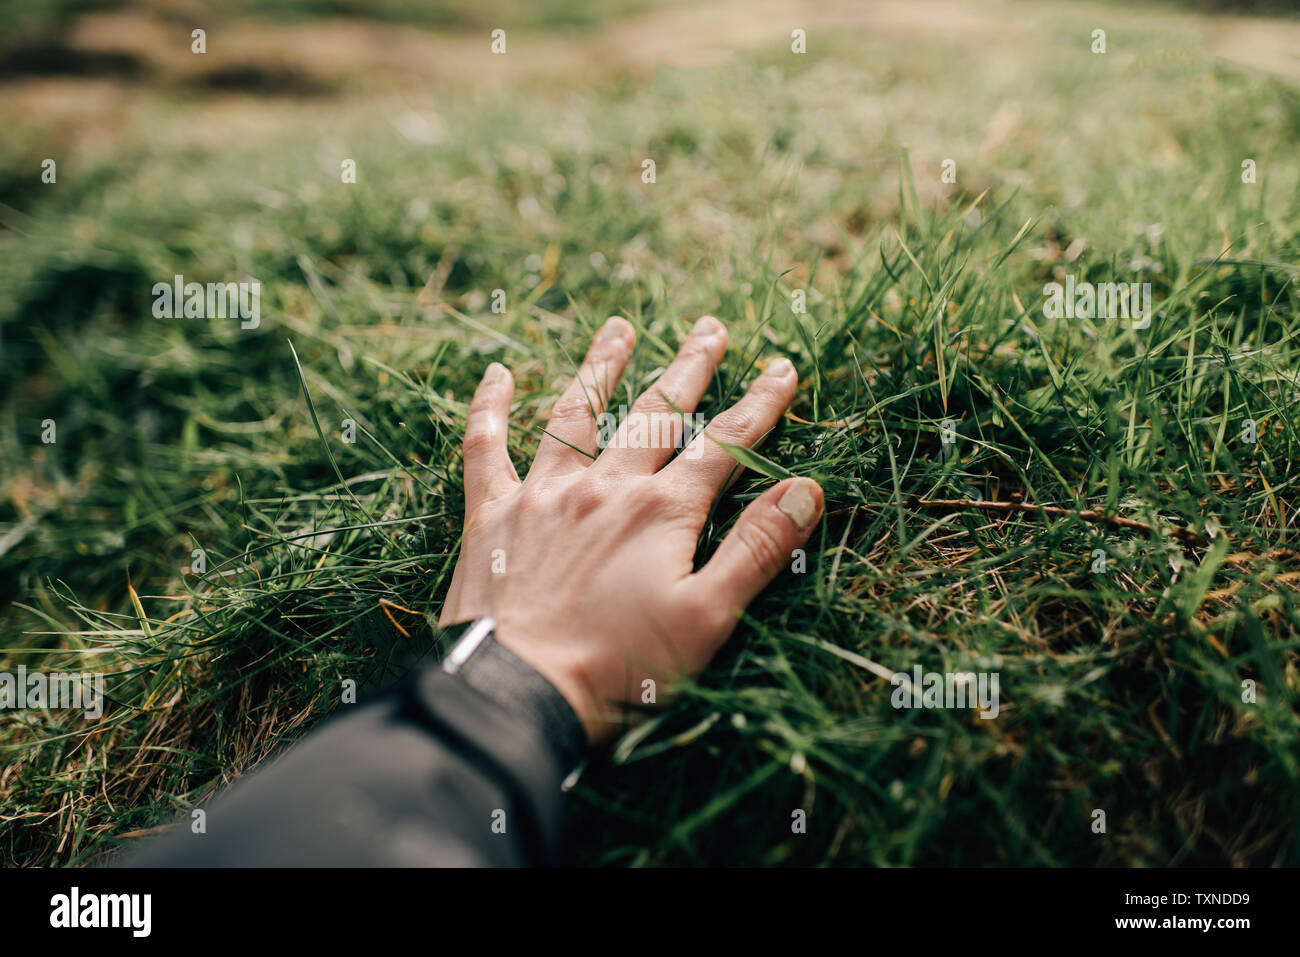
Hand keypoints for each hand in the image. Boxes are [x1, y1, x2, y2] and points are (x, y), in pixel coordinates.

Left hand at [438, 315, 822, 743]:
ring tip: (619, 327)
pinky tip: (497, 374)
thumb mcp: (707, 617)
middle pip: (655, 414)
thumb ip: (757, 549)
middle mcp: (603, 487)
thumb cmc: (621, 668)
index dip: (759, 406)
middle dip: (689, 369)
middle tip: (709, 327)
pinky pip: (486, 447)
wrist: (518, 694)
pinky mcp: (491, 516)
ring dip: (601, 367)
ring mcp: (543, 494)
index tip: (783, 369)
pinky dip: (490, 408)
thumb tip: (806, 488)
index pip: (723, 446)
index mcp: (661, 512)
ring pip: (576, 415)